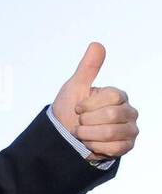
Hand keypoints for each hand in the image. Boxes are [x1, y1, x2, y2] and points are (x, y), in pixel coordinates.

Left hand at [51, 42, 138, 160]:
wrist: (63, 136)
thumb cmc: (70, 110)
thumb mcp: (75, 87)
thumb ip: (88, 68)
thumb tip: (96, 44)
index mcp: (118, 95)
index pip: (112, 96)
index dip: (89, 104)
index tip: (77, 108)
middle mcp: (129, 111)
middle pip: (111, 114)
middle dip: (87, 121)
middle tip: (79, 122)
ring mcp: (130, 129)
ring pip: (110, 132)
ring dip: (88, 134)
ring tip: (82, 133)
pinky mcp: (126, 146)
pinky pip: (114, 148)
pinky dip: (95, 146)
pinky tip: (89, 143)